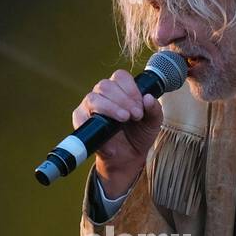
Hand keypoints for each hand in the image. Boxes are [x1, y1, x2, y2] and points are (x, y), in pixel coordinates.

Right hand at [72, 69, 163, 198]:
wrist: (128, 158)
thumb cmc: (139, 135)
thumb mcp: (153, 123)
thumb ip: (154, 110)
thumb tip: (148, 98)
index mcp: (119, 89)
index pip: (120, 77)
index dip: (131, 89)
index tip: (140, 106)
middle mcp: (102, 94)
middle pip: (106, 85)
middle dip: (123, 100)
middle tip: (136, 115)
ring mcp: (90, 106)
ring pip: (93, 98)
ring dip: (110, 108)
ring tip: (124, 119)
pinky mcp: (81, 121)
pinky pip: (81, 118)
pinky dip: (96, 128)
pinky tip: (110, 139)